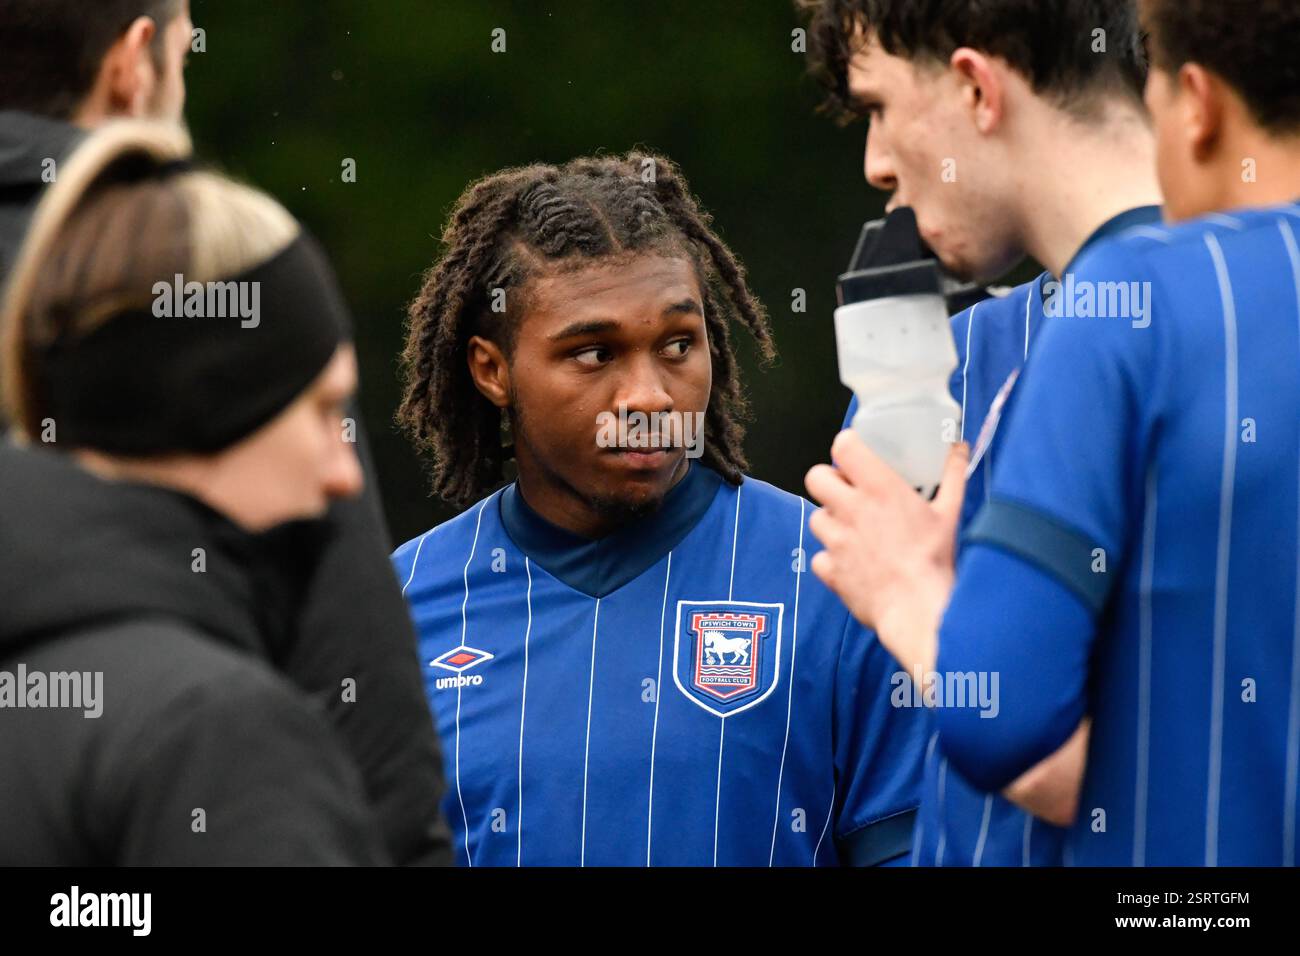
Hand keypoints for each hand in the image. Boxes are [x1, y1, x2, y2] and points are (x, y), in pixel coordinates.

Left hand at [804, 431, 967, 673]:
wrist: (919, 609)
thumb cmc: (935, 560)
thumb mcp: (949, 511)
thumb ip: (953, 475)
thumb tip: (959, 448)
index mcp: (879, 489)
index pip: (843, 447)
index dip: (846, 447)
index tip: (855, 453)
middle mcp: (851, 510)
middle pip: (815, 477)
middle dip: (828, 480)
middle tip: (848, 490)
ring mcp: (837, 541)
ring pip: (816, 518)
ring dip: (831, 520)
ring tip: (853, 529)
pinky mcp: (831, 570)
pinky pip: (820, 557)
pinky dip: (831, 559)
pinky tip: (851, 562)